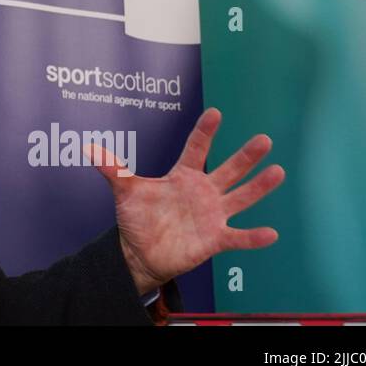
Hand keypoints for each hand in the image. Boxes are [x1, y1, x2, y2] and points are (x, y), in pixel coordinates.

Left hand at [86, 107, 284, 293]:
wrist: (140, 252)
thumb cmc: (137, 217)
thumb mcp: (125, 191)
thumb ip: (113, 169)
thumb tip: (88, 148)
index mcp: (183, 175)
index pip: (196, 149)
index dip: (205, 132)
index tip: (216, 113)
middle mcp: (203, 191)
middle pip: (228, 169)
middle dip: (245, 156)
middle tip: (264, 139)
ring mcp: (212, 214)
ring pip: (240, 197)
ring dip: (259, 187)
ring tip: (277, 172)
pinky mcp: (215, 238)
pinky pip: (238, 237)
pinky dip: (254, 237)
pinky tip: (271, 233)